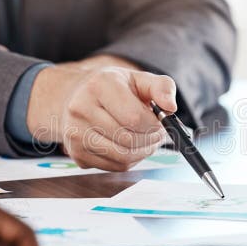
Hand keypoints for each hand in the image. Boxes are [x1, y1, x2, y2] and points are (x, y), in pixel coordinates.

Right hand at [26, 55, 176, 170]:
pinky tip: (131, 146)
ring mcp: (75, 134)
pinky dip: (130, 160)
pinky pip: (114, 167)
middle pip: (128, 139)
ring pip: (122, 157)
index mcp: (98, 86)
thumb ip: (162, 87)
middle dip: (151, 140)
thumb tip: (170, 107)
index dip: (154, 125)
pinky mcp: (77, 154)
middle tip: (157, 134)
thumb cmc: (113, 88)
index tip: (160, 122)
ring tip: (147, 140)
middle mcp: (80, 109)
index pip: (134, 117)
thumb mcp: (139, 79)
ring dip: (143, 152)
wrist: (78, 97)